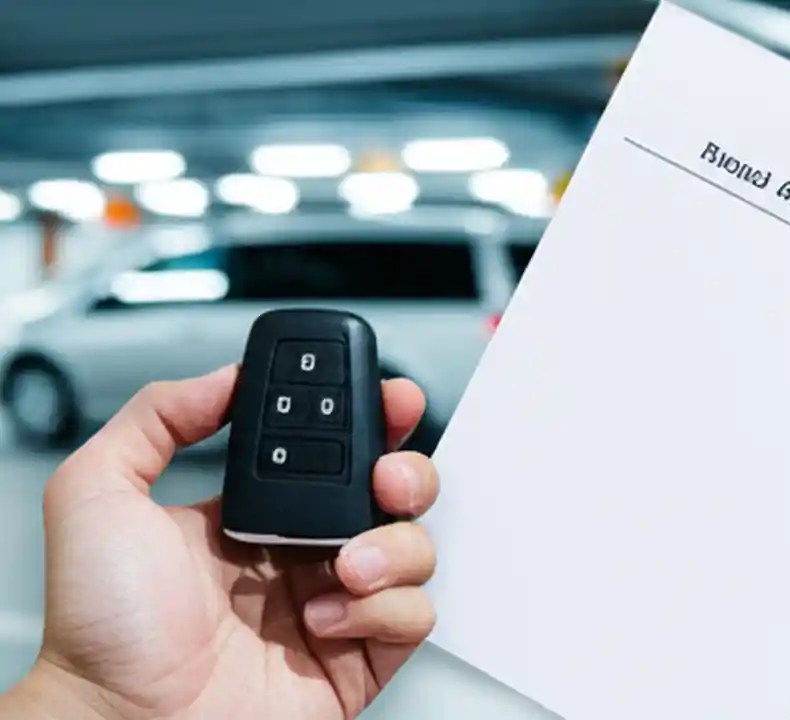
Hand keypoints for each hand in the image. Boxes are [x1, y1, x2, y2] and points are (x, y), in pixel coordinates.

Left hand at [0, 365, 439, 718]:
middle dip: (407, 469)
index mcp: (255, 513)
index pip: (331, 450)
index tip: (386, 396)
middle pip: (392, 490)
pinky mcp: (359, 657)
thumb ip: (154, 417)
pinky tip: (328, 617)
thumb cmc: (101, 631)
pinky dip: (384, 609)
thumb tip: (224, 378)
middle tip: (386, 475)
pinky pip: (415, 615)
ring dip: (395, 544)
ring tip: (344, 563)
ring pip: (415, 547)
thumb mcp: (96, 493)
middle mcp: (301, 554)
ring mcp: (336, 605)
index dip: (369, 417)